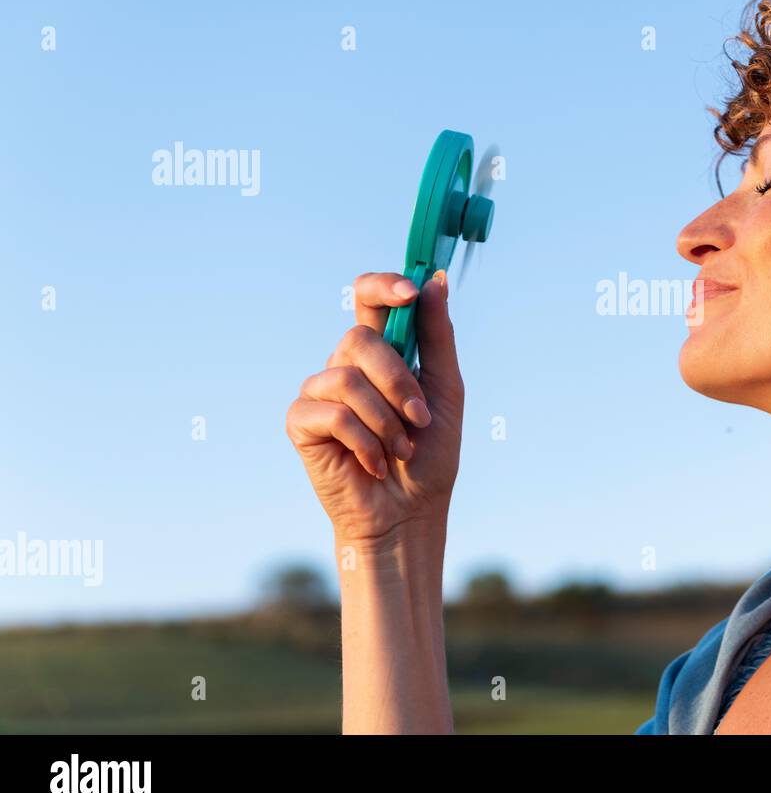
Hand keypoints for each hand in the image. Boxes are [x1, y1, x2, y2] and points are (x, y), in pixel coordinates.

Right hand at [286, 270, 463, 539]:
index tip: (410, 292)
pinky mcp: (301, 423)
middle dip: (399, 382)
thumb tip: (436, 279)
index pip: (368, 298)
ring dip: (387, 422)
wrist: (409, 513)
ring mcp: (319, 392)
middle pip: (360, 339)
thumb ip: (437, 337)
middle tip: (420, 420)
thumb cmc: (430, 455)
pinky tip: (377, 465)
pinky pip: (334, 415)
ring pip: (348, 379)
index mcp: (381, 352)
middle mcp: (345, 365)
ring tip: (400, 451)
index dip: (384, 285)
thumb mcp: (446, 391)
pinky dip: (366, 443)